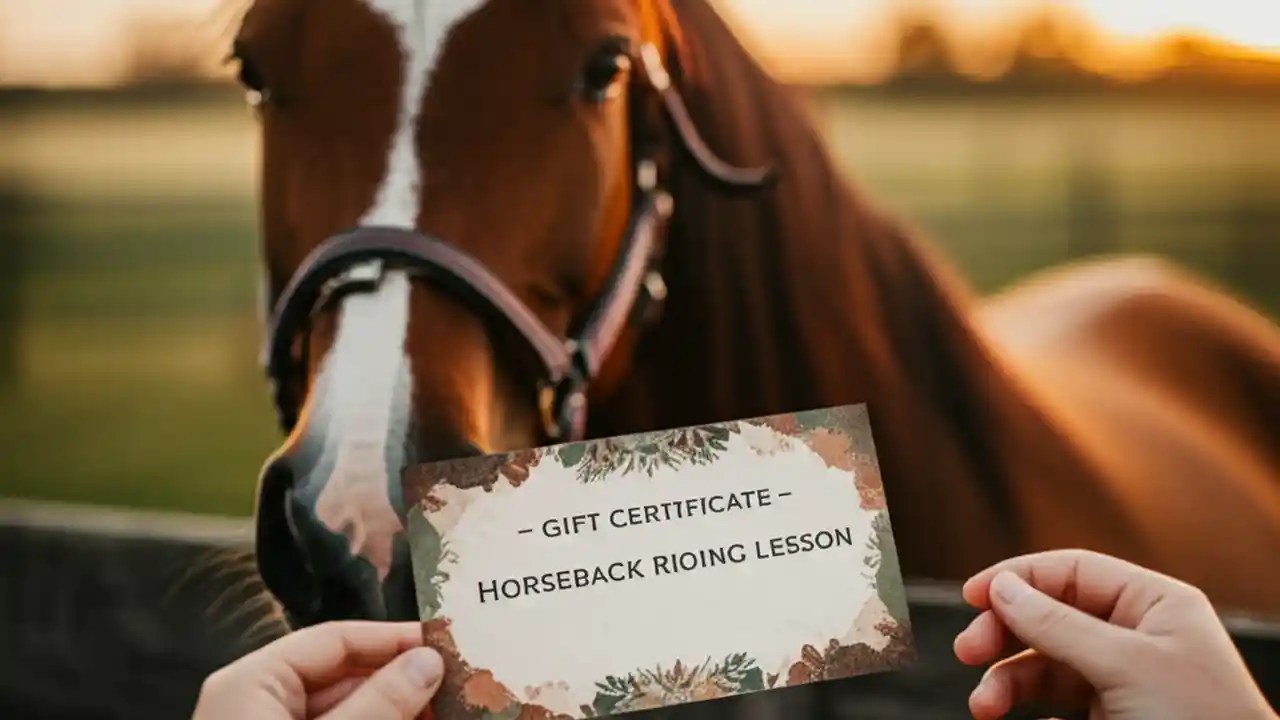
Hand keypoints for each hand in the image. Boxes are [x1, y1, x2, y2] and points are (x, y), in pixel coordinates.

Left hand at [192, 621, 442, 719]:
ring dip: (399, 709)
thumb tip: (429, 661)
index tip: (446, 645)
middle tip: (458, 684)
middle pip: (346, 675)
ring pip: (351, 709)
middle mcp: (258, 702)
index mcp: (251, 682)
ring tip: (449, 708)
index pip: (335, 638)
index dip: (394, 639)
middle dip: (404, 681)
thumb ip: (377, 704)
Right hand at [953, 549, 1275, 719]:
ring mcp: (1122, 679)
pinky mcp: (1111, 717)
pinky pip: (1054, 702)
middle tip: (968, 652)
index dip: (1019, 577)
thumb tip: (1003, 587)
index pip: (1072, 570)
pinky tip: (1012, 718)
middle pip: (1048, 615)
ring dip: (1006, 681)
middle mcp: (1136, 636)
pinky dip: (1026, 707)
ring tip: (984, 706)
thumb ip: (1058, 624)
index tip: (973, 596)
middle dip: (1005, 633)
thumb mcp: (1126, 665)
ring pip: (1044, 664)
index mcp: (1154, 604)